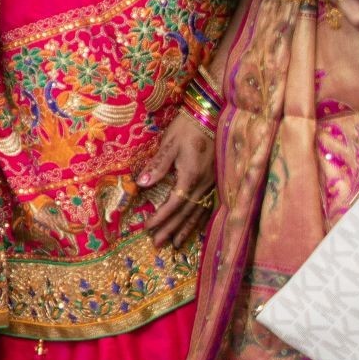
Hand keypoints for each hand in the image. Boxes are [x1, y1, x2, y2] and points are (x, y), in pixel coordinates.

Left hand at [128, 111, 217, 247]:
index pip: (174, 204)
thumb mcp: (169, 143)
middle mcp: (204, 184)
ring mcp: (212, 184)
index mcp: (191, 176)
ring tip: (176, 244)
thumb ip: (157, 165)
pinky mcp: (216, 181)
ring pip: (198, 212)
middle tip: (158, 244)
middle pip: (186, 213)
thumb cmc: (188, 127)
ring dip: (186, 229)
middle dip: (171, 230)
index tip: (148, 228)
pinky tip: (194, 227)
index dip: (161, 217)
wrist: (212, 115)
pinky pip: (207, 206)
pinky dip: (199, 219)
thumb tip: (142, 184)